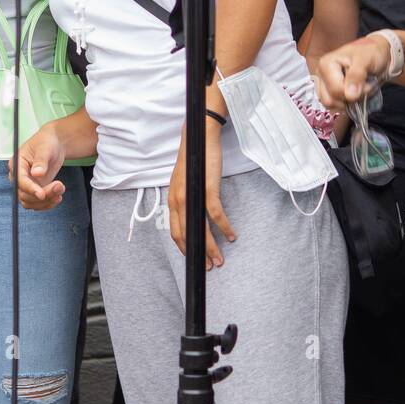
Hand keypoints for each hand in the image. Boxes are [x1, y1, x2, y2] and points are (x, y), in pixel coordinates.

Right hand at [13, 124, 67, 210]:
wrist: (53, 146)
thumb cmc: (47, 142)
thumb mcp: (45, 148)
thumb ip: (41, 160)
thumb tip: (36, 174)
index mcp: (16, 164)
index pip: (19, 181)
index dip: (30, 188)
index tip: (42, 194)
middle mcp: (17, 177)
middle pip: (24, 194)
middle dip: (43, 194)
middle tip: (60, 187)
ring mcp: (25, 186)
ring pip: (30, 202)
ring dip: (46, 201)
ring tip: (61, 189)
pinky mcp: (33, 191)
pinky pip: (37, 204)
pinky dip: (48, 203)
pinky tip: (58, 196)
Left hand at [167, 118, 233, 269]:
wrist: (200, 137)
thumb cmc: (196, 159)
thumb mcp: (185, 182)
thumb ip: (186, 198)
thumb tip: (193, 214)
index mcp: (172, 199)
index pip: (175, 231)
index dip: (184, 247)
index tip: (194, 258)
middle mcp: (178, 199)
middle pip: (187, 235)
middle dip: (198, 253)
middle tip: (208, 266)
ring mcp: (192, 196)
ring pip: (201, 229)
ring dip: (211, 247)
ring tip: (220, 259)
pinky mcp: (207, 190)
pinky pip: (216, 215)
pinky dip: (225, 228)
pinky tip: (232, 235)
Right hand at [315, 35, 389, 111]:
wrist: (376, 54)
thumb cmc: (370, 53)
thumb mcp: (366, 60)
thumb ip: (357, 75)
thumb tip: (350, 95)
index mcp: (326, 64)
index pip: (336, 90)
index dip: (355, 92)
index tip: (367, 82)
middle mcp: (321, 75)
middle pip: (331, 100)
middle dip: (351, 98)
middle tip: (364, 86)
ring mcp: (324, 85)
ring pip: (332, 106)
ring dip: (350, 102)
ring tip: (359, 89)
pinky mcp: (329, 93)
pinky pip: (335, 107)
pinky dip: (348, 105)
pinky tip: (355, 93)